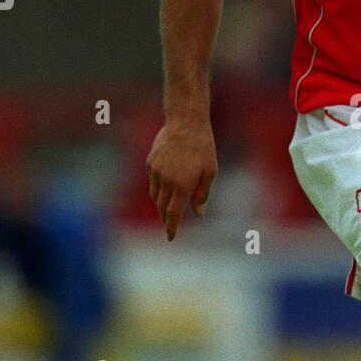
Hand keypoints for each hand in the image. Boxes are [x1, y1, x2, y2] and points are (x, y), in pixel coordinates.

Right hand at [146, 117, 217, 241]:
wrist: (185, 122)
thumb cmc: (203, 147)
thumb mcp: (210, 172)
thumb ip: (202, 194)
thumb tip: (198, 213)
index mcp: (182, 185)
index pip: (173, 214)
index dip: (171, 228)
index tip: (170, 238)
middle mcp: (166, 180)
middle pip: (162, 207)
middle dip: (166, 218)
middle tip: (170, 225)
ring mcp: (156, 171)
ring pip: (156, 195)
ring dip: (162, 203)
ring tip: (170, 205)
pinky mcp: (150, 162)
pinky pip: (153, 181)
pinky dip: (158, 188)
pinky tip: (167, 184)